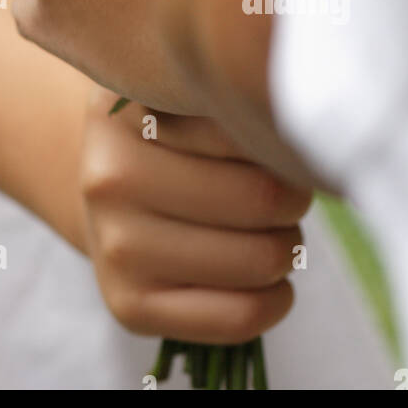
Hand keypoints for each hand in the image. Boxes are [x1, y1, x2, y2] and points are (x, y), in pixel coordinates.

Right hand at [80, 88, 309, 342]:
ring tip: (273, 231)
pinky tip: (270, 280)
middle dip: (295, 198)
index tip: (278, 138)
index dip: (280, 135)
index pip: (245, 123)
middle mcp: (109, 180)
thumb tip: (299, 130)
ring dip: (288, 246)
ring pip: (259, 259)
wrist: (110, 191)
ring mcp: (115, 248)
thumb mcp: (185, 92)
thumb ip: (233, 92)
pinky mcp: (130, 307)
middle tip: (289, 193)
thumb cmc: (173, 135)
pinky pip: (241, 316)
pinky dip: (277, 299)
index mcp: (125, 114)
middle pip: (262, 197)